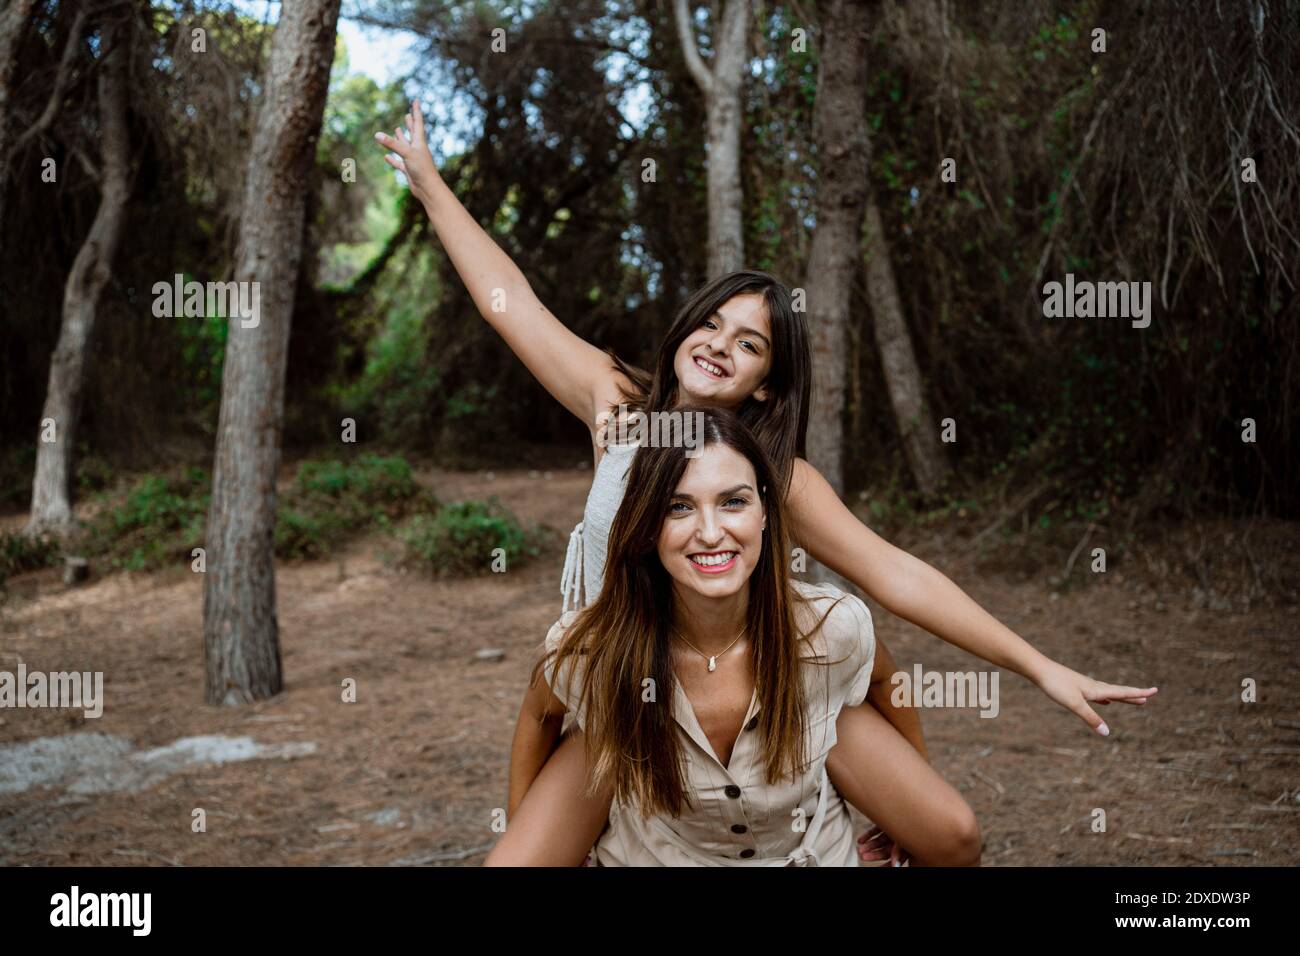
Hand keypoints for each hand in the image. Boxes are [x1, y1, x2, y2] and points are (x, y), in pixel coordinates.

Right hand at [374, 100, 441, 206]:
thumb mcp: (406, 153)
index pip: (417, 122)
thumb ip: (392, 144)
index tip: (416, 100)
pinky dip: (392, 159)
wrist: (428, 189)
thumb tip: (377, 135)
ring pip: (405, 146)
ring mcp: (413, 159)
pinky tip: (386, 157)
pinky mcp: (409, 170)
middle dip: (410, 123)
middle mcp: (417, 149)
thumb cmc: (422, 170)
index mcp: (419, 142)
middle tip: (408, 114)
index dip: (416, 111)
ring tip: (398, 130)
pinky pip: (399, 162)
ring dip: (401, 138)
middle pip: (413, 133)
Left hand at [858, 825, 908, 866]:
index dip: (886, 865)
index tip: (876, 868)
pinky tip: (860, 840)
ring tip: (860, 848)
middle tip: (863, 856)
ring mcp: (893, 830)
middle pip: (885, 850)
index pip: (896, 859)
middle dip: (873, 854)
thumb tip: (894, 864)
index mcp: (906, 845)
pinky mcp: (887, 821)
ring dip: (869, 845)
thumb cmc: (913, 821)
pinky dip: (868, 835)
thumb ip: (899, 851)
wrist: (913, 801)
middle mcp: (900, 838)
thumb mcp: (906, 838)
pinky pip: (876, 830)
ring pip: (879, 841)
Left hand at [1034, 659, 1157, 736]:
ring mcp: (1085, 686)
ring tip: (1131, 699)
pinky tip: (1104, 701)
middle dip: (1134, 695)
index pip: (1123, 692)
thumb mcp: (1074, 704)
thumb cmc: (1056, 685)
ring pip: (1108, 692)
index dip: (1139, 693)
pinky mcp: (1075, 687)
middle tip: (1149, 697)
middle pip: (1118, 692)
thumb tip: (1107, 733)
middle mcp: (1093, 686)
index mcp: (1096, 690)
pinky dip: (1104, 698)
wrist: (1039, 670)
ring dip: (1121, 697)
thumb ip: (1090, 718)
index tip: (1155, 691)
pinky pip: (1096, 694)